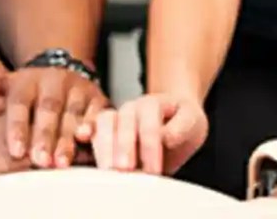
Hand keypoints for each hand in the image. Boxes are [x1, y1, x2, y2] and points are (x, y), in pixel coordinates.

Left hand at [0, 65, 106, 168]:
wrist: (59, 74)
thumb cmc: (27, 93)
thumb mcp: (2, 88)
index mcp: (27, 81)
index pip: (20, 103)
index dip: (18, 127)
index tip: (16, 150)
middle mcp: (54, 81)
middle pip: (49, 109)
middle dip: (45, 136)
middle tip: (40, 160)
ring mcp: (78, 88)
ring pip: (73, 113)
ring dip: (68, 138)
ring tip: (62, 161)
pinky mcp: (98, 97)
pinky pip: (98, 112)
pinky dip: (94, 126)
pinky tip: (89, 140)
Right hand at [91, 93, 207, 175]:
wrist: (176, 120)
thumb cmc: (184, 120)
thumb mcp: (193, 120)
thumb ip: (181, 126)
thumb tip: (166, 138)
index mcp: (152, 104)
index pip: (148, 122)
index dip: (150, 146)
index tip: (154, 170)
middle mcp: (130, 109)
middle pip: (120, 121)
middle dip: (123, 147)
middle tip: (126, 170)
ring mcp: (116, 119)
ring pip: (103, 126)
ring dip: (105, 149)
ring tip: (110, 172)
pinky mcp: (106, 133)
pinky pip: (93, 133)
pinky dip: (88, 142)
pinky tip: (83, 153)